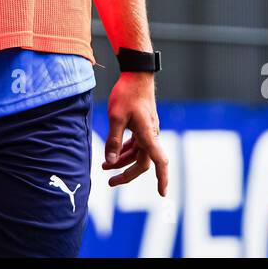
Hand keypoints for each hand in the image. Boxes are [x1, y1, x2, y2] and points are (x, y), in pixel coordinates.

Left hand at [102, 71, 167, 195]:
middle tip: (110, 182)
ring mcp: (148, 130)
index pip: (159, 161)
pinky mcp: (143, 125)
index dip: (162, 178)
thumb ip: (113, 140)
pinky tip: (113, 153)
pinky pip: (136, 144)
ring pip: (138, 153)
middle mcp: (151, 134)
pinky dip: (125, 150)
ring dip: (123, 161)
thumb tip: (110, 161)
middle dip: (126, 174)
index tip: (162, 193)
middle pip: (142, 162)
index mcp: (148, 134)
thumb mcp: (116, 117)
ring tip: (105, 167)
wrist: (137, 75)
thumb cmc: (127, 94)